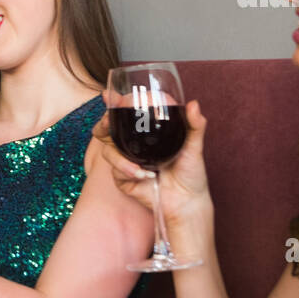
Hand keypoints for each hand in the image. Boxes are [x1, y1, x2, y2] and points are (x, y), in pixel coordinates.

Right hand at [93, 99, 210, 229]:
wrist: (186, 201)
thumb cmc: (191, 173)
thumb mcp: (194, 146)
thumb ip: (195, 125)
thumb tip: (194, 104)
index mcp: (146, 134)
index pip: (126, 116)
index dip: (114, 104)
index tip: (110, 97)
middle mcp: (132, 145)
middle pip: (106, 130)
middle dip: (103, 124)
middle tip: (108, 123)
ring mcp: (126, 162)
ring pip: (108, 151)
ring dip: (119, 158)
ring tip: (137, 168)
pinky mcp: (123, 179)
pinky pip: (116, 170)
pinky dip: (127, 171)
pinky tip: (143, 176)